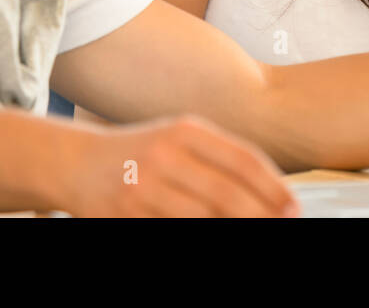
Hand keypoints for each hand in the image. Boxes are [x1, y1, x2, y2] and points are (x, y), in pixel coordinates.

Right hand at [62, 115, 300, 216]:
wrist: (75, 163)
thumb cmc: (141, 154)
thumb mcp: (179, 140)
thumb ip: (220, 159)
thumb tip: (271, 195)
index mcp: (185, 130)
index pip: (242, 159)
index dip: (273, 187)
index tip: (294, 209)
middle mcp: (164, 154)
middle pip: (226, 194)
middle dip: (261, 216)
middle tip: (283, 227)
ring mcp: (142, 187)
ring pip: (202, 219)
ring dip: (233, 229)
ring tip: (256, 234)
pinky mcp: (124, 215)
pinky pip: (171, 231)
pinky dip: (198, 236)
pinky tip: (214, 238)